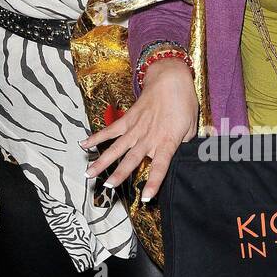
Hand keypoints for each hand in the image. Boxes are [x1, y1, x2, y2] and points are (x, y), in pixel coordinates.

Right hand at [80, 59, 198, 201]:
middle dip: (119, 174)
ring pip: (117, 147)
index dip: (153, 183)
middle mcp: (148, 137)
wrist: (170, 79)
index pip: (160, 166)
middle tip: (107, 186)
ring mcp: (136, 127)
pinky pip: (111, 130)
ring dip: (102, 161)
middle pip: (132, 159)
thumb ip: (183, 145)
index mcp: (167, 141)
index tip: (146, 198)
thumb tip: (179, 157)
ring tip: (89, 173)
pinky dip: (97, 137)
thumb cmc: (184, 104)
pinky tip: (84, 144)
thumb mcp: (191, 127)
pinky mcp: (128, 118)